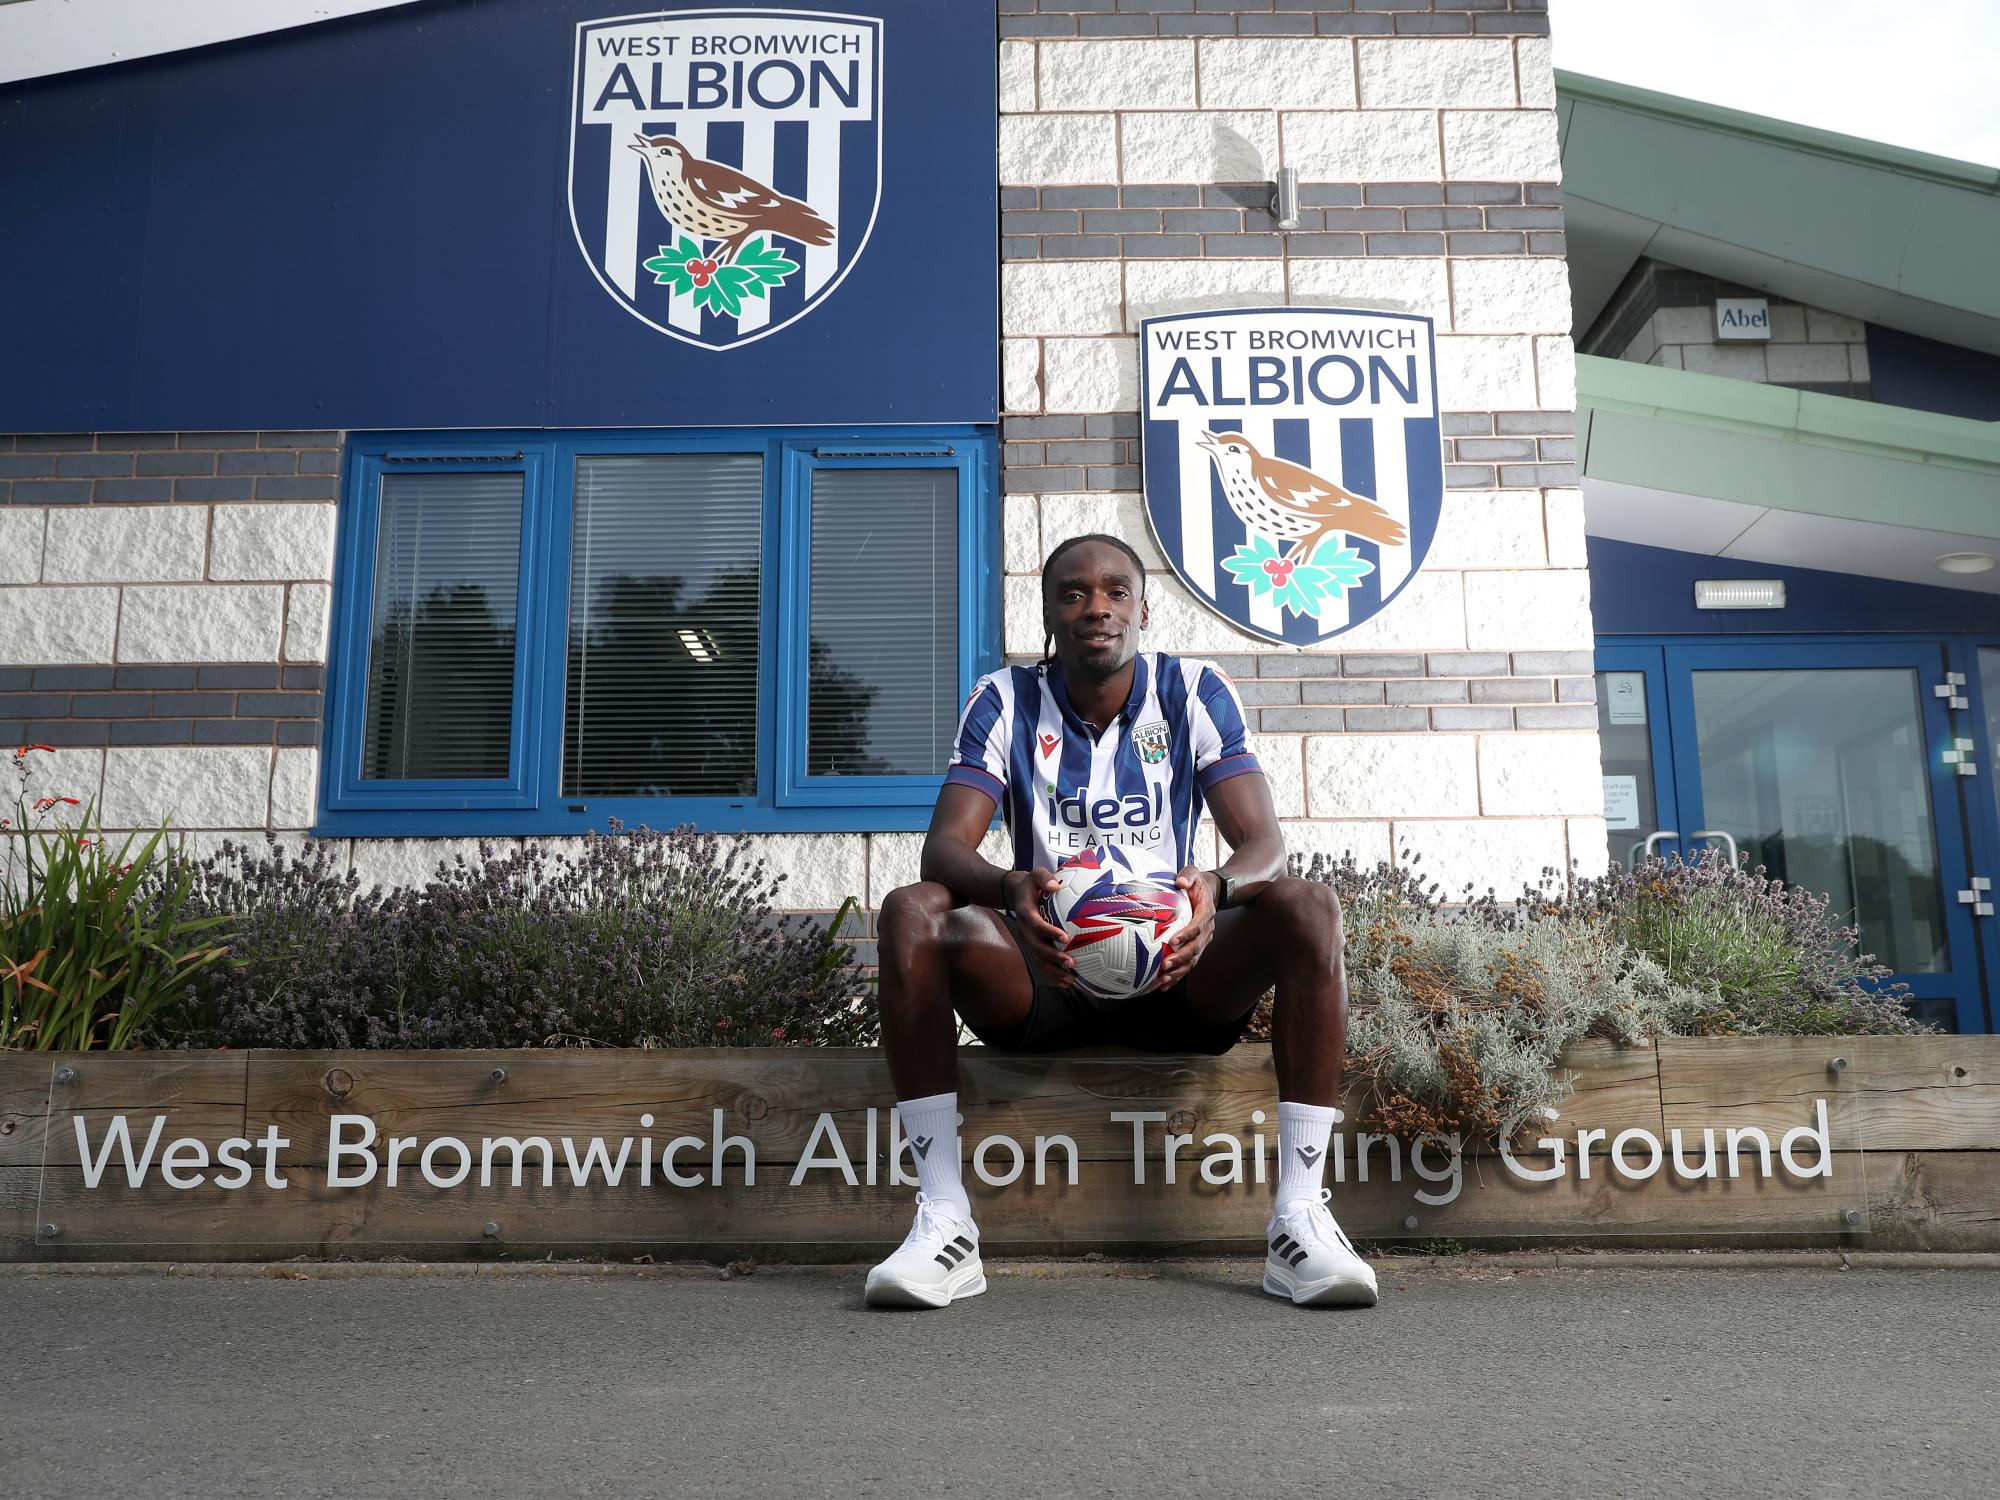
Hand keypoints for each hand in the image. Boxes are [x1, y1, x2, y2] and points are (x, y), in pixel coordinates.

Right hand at [1003, 867, 1072, 985]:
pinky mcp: (1033, 946)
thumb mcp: (1036, 874)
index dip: (1049, 932)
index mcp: (1026, 912)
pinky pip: (1041, 963)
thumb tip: (1055, 886)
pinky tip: (1066, 982)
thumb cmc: (1031, 883)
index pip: (1036, 924)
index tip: (1065, 937)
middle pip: (1036, 947)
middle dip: (1053, 957)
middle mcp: (1025, 929)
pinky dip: (1052, 974)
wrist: (1016, 893)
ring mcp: (1028, 940)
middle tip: (1070, 962)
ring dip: (1053, 971)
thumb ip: (1044, 878)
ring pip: (1038, 960)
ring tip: (1070, 980)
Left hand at [1155, 867, 1218, 990]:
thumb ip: (1187, 876)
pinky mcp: (1196, 948)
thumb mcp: (1193, 873)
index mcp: (1206, 913)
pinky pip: (1188, 964)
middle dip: (1180, 958)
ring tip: (1163, 981)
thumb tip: (1179, 882)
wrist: (1210, 893)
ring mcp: (1202, 941)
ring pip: (1193, 960)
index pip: (1197, 926)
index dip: (1187, 934)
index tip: (1172, 941)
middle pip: (1195, 948)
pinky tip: (1163, 985)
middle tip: (1164, 965)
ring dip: (1179, 972)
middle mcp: (1207, 930)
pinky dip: (1177, 976)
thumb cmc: (1196, 883)